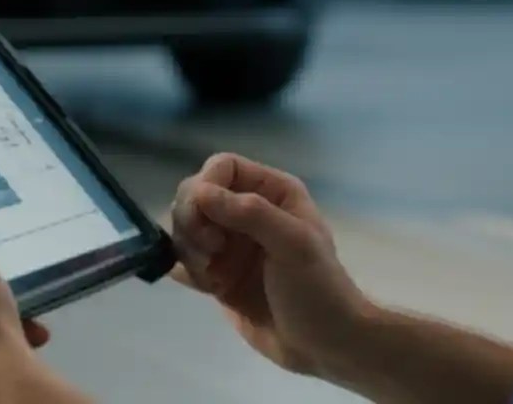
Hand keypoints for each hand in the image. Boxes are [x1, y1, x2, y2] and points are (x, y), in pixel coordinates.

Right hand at [169, 153, 370, 377]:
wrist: (326, 345)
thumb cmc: (318, 288)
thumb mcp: (294, 244)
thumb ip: (251, 213)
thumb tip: (200, 193)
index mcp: (272, 192)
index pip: (222, 167)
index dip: (205, 185)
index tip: (204, 217)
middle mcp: (247, 212)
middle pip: (195, 195)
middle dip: (192, 221)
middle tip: (212, 251)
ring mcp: (231, 245)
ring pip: (186, 228)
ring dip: (189, 249)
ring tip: (214, 275)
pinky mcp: (219, 276)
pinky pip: (186, 261)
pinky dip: (187, 271)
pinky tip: (209, 286)